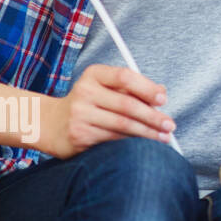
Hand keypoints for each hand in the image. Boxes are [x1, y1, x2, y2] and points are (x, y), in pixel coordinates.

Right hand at [48, 64, 174, 158]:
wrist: (50, 123)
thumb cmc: (89, 102)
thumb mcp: (105, 87)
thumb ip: (132, 87)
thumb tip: (162, 92)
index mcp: (94, 75)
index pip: (124, 76)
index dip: (147, 88)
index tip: (163, 99)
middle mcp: (84, 92)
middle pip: (127, 104)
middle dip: (153, 117)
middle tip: (170, 125)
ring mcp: (80, 115)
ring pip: (122, 125)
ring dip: (147, 133)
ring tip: (164, 137)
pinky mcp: (79, 136)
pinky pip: (113, 139)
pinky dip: (132, 142)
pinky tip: (143, 145)